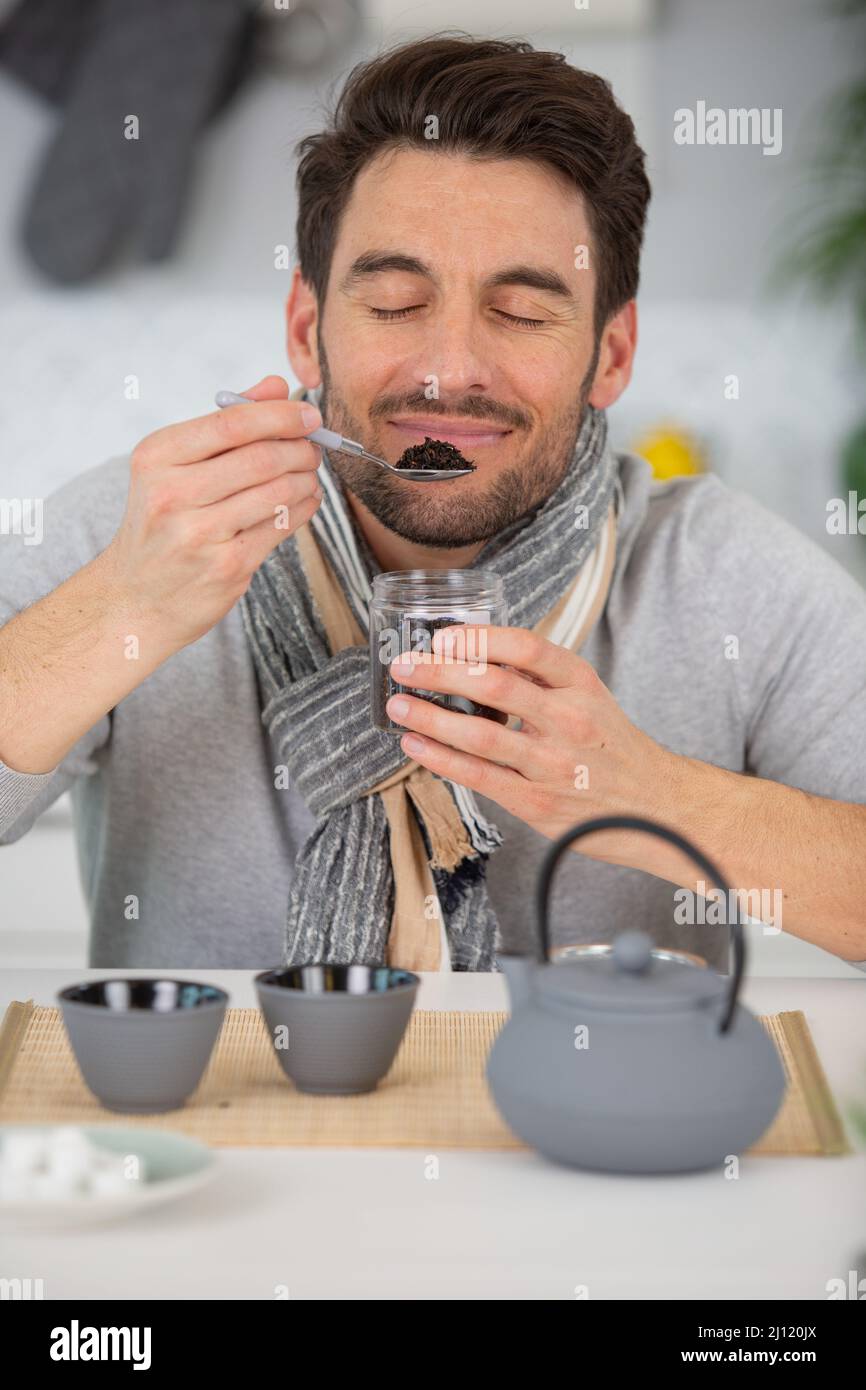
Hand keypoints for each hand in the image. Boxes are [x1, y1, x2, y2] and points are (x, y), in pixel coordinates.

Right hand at [103, 375, 322, 647]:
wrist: (137, 596)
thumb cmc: (161, 523)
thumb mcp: (173, 466)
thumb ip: (225, 424)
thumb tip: (275, 386)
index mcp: (157, 457)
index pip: (232, 423)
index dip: (281, 415)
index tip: (309, 416)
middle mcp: (172, 494)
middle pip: (261, 458)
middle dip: (300, 450)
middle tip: (313, 449)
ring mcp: (199, 534)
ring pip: (277, 492)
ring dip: (306, 479)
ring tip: (308, 475)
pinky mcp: (226, 566)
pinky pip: (281, 526)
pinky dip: (303, 508)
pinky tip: (303, 500)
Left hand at [385, 625, 680, 857]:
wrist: (652, 807)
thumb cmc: (610, 748)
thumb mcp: (589, 698)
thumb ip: (540, 678)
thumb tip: (475, 656)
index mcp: (581, 684)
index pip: (527, 647)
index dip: (478, 638)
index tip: (442, 638)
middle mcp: (569, 720)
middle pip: (494, 685)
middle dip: (439, 673)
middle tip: (404, 666)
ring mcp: (552, 763)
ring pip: (479, 735)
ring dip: (429, 718)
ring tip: (398, 705)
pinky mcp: (537, 802)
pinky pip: (479, 776)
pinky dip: (441, 759)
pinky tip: (416, 746)